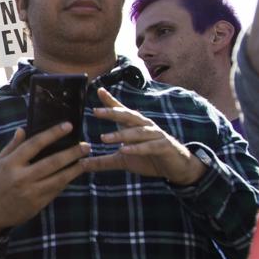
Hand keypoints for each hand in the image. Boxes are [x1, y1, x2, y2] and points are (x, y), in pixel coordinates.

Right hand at [0, 124, 89, 233]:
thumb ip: (11, 146)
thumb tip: (22, 129)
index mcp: (10, 164)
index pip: (35, 144)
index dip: (52, 134)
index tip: (67, 126)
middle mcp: (21, 177)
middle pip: (52, 162)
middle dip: (71, 153)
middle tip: (86, 145)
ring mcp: (31, 192)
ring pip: (58, 178)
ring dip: (75, 169)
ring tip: (86, 161)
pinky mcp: (37, 204)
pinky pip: (56, 190)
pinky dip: (66, 181)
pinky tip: (74, 174)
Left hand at [81, 88, 206, 184]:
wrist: (176, 168)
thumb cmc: (149, 158)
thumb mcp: (122, 160)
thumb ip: (103, 160)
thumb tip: (81, 164)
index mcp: (135, 126)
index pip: (121, 111)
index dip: (111, 101)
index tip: (98, 91)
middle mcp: (145, 126)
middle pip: (128, 116)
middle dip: (112, 112)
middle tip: (96, 111)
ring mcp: (156, 136)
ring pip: (137, 132)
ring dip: (121, 134)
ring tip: (103, 138)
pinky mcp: (164, 147)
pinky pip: (149, 146)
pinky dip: (137, 148)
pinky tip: (124, 150)